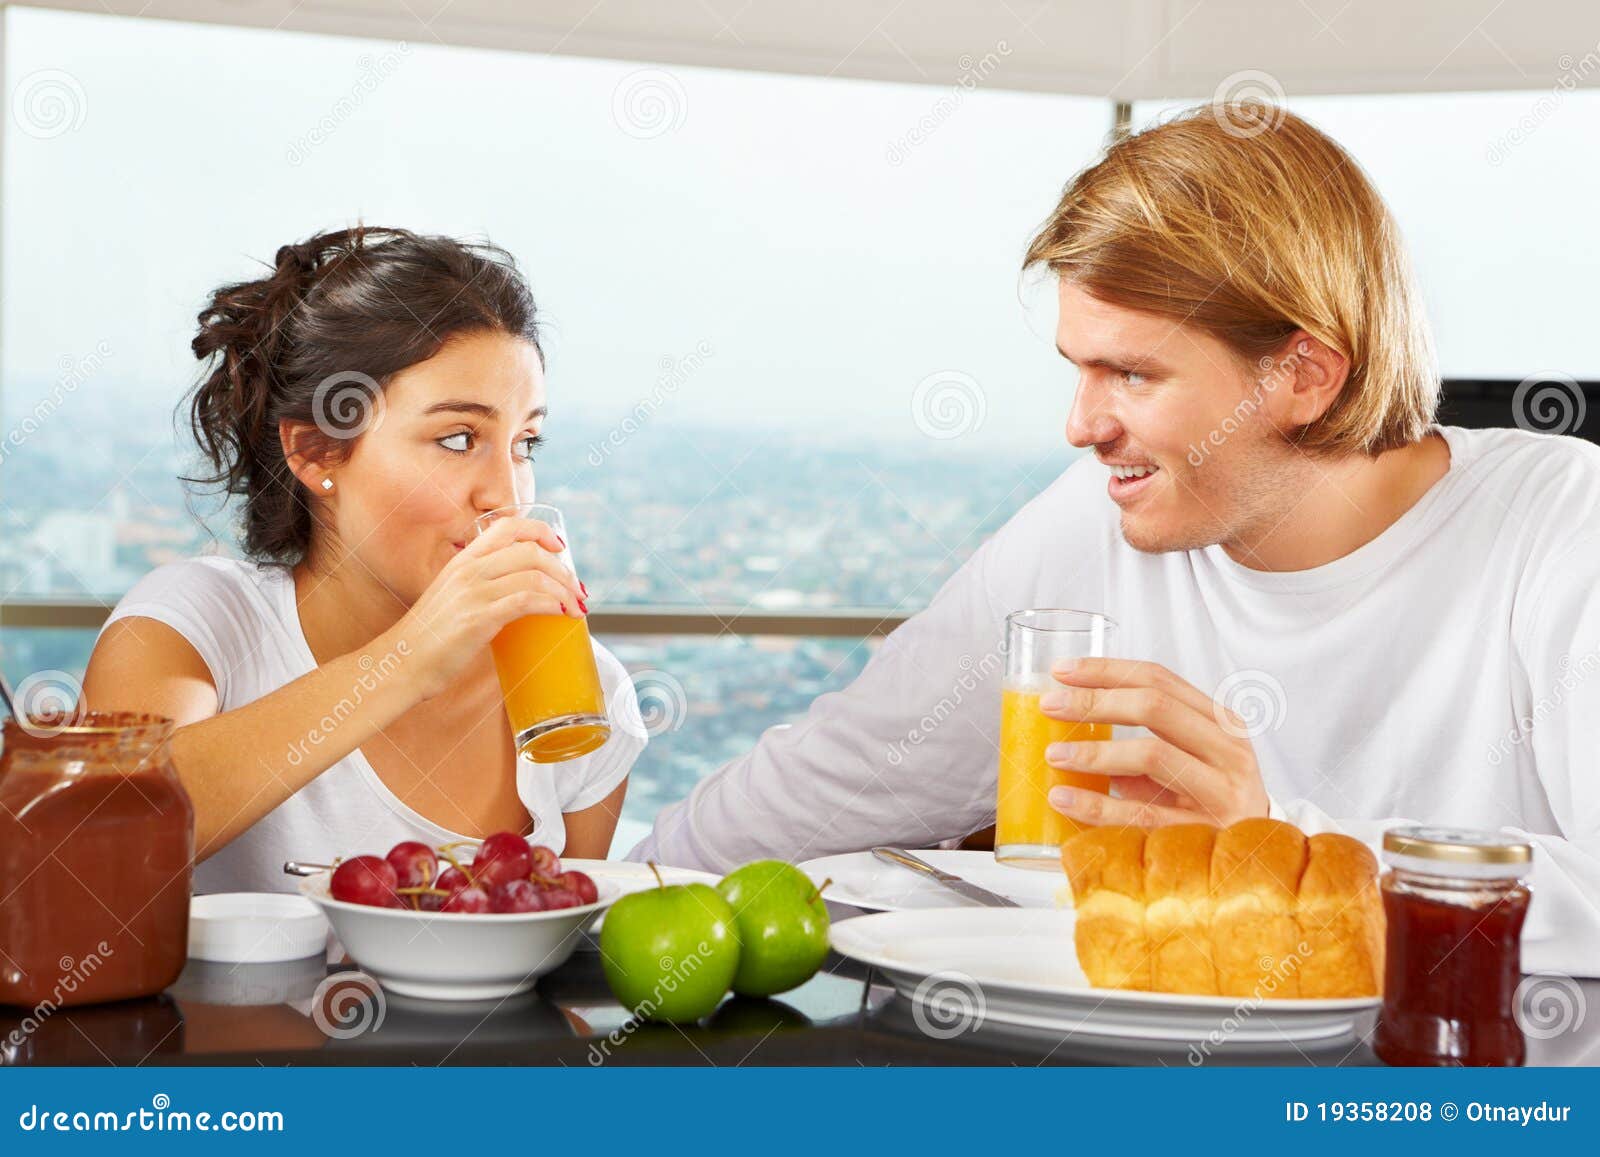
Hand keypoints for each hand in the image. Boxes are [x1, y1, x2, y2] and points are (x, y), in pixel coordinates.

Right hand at [385, 515, 586, 699]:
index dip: (541, 531)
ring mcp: (473, 593)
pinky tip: (562, 614)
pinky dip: (552, 605)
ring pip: (534, 576)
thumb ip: (479, 588)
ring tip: (577, 607)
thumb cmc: (429, 639)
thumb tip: (517, 594)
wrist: (401, 665)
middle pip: (531, 552)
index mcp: (463, 560)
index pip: (508, 526)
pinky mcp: (479, 618)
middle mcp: (468, 569)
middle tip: (578, 590)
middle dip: (563, 570)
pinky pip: (527, 601)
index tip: (560, 548)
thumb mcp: (452, 598)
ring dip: (565, 591)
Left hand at [1040, 658, 1269, 828]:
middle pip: (1154, 708)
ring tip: (1054, 755)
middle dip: (1094, 702)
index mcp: (1220, 721)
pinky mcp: (1204, 832)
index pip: (1158, 679)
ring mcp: (1221, 791)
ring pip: (1151, 755)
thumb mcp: (1190, 755)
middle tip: (1050, 706)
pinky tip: (1064, 799)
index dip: (1106, 670)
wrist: (1259, 855)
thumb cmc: (1212, 797)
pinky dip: (1097, 805)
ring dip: (1094, 752)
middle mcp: (1227, 750)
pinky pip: (1142, 814)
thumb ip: (1147, 733)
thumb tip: (1071, 717)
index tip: (1061, 670)